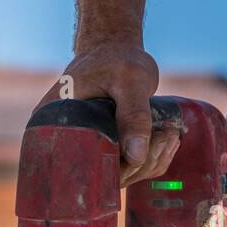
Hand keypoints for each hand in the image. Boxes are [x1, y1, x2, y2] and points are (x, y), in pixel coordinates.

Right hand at [38, 43, 178, 185]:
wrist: (114, 49)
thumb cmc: (116, 58)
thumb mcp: (128, 79)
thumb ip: (134, 114)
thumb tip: (136, 157)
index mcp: (56, 128)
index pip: (83, 168)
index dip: (116, 170)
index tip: (146, 149)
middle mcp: (67, 145)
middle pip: (105, 178)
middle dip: (141, 163)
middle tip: (167, 135)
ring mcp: (88, 151)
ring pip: (122, 177)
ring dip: (151, 161)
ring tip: (170, 134)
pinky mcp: (106, 152)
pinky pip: (129, 169)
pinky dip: (152, 160)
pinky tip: (166, 140)